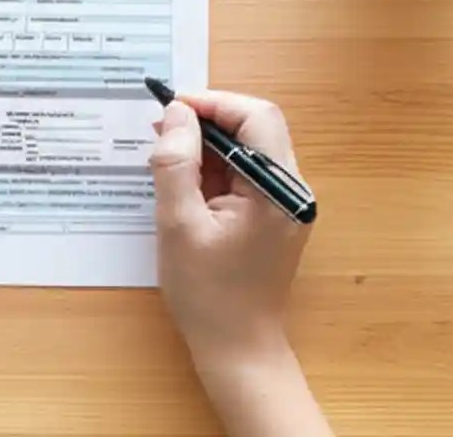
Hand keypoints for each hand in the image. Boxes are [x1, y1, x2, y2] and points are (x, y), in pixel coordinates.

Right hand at [151, 91, 331, 436]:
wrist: (237, 349)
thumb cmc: (207, 295)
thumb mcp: (178, 225)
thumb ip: (175, 165)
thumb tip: (174, 115)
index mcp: (278, 190)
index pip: (256, 117)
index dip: (211, 103)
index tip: (169, 107)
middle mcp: (292, 190)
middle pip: (255, 127)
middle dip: (206, 121)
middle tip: (160, 130)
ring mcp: (286, 203)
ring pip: (249, 149)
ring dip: (208, 145)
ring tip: (165, 157)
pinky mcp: (275, 214)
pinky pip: (246, 174)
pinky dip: (214, 168)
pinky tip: (184, 181)